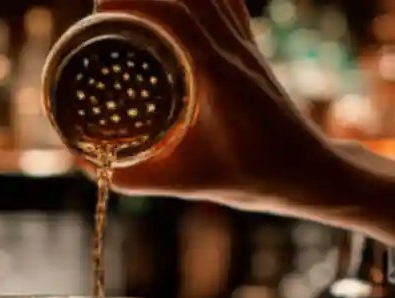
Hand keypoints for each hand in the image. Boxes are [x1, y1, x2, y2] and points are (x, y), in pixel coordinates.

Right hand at [90, 0, 394, 247]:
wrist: (306, 172)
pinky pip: (224, 4)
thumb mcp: (188, 183)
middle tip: (105, 7)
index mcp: (221, 76)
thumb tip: (88, 166)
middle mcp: (235, 52)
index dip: (136, 3)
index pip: (176, 18)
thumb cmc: (254, 178)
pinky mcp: (250, 49)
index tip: (100, 6)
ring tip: (132, 6)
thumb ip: (136, 178)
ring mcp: (246, 46)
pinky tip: (173, 4)